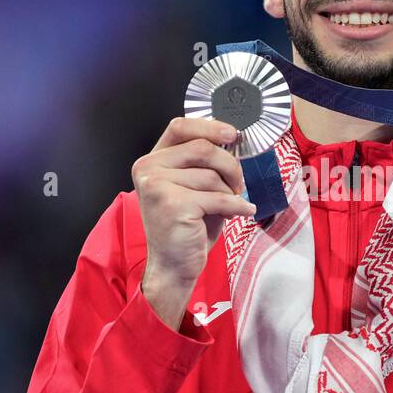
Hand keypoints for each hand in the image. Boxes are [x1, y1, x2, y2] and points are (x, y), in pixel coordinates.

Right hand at [131, 117, 255, 328]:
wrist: (173, 265)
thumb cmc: (186, 225)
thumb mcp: (192, 186)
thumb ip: (202, 162)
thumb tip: (233, 140)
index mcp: (152, 160)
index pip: (180, 126)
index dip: (210, 127)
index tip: (233, 135)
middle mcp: (149, 169)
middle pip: (203, 148)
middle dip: (230, 166)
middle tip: (238, 184)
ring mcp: (158, 186)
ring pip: (212, 176)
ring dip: (230, 192)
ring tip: (228, 205)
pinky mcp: (173, 205)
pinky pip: (219, 198)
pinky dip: (237, 206)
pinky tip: (243, 212)